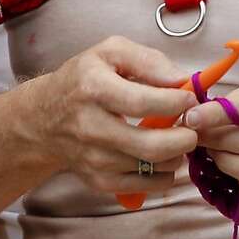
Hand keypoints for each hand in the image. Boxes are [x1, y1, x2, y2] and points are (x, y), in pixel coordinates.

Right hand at [27, 35, 197, 195]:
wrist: (44, 118)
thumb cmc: (84, 78)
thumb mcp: (111, 52)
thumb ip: (149, 60)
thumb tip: (182, 79)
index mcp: (94, 88)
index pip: (141, 103)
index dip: (174, 102)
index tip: (191, 98)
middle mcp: (90, 127)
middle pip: (148, 145)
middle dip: (183, 138)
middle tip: (194, 125)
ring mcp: (93, 158)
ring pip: (147, 168)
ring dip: (176, 156)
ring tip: (182, 138)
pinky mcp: (96, 180)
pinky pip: (140, 187)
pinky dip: (163, 177)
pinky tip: (167, 159)